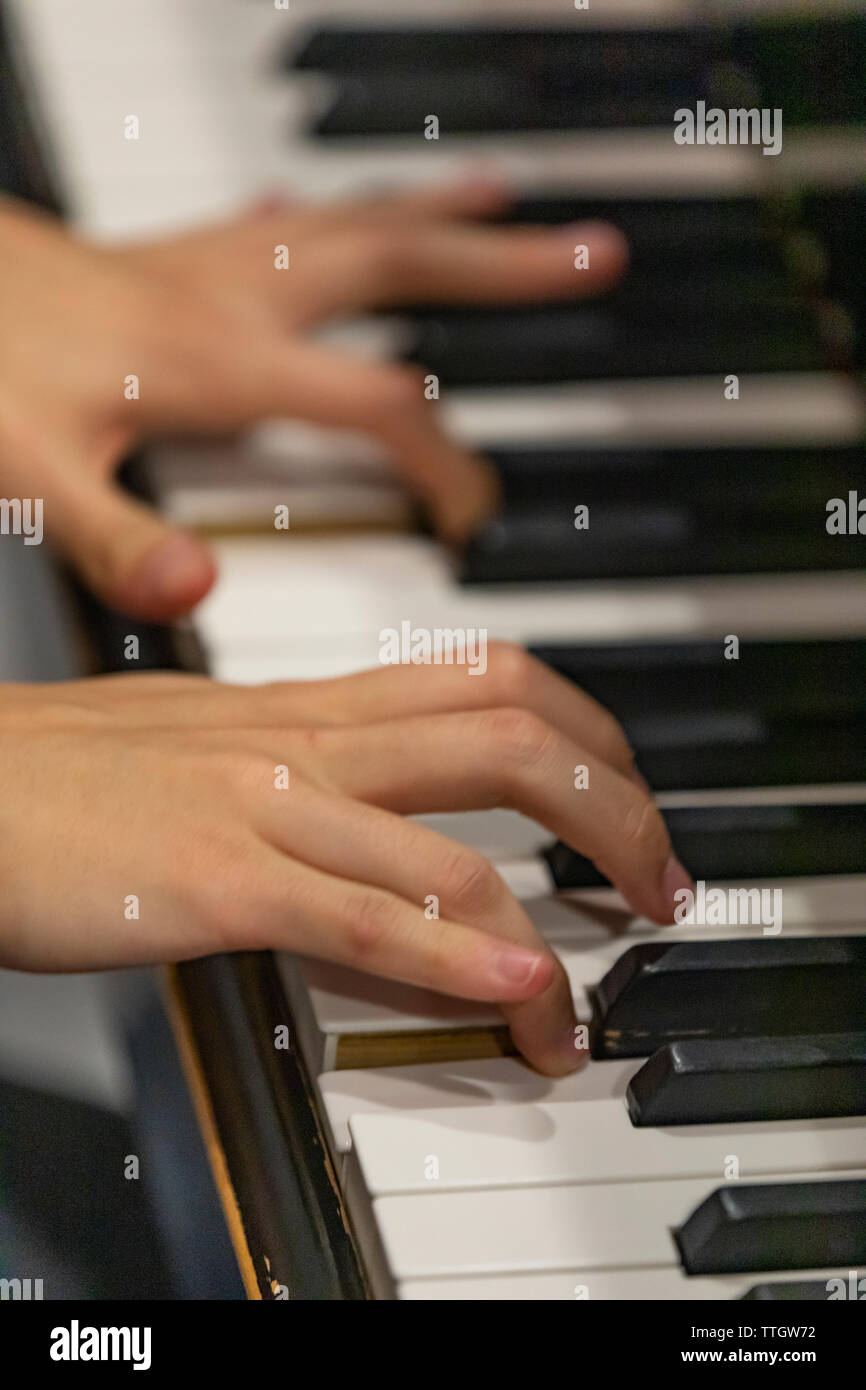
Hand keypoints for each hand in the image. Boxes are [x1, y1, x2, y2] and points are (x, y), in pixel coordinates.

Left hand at [0, 185, 625, 619]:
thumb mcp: (38, 478)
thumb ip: (121, 547)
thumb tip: (199, 599)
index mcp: (222, 362)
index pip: (381, 408)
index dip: (447, 464)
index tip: (474, 515)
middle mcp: (236, 297)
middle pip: (402, 265)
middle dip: (505, 266)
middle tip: (592, 255)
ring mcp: (211, 264)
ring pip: (354, 222)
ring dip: (436, 213)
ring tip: (507, 197)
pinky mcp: (178, 255)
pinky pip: (280, 217)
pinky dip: (326, 212)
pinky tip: (326, 205)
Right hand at [0, 644, 691, 1075]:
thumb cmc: (58, 776)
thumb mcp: (201, 753)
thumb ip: (297, 779)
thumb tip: (373, 827)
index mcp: (302, 709)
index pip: (483, 679)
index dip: (583, 725)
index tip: (623, 784)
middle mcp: (304, 743)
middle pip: (508, 740)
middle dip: (614, 806)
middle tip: (656, 874)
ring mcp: (265, 808)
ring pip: (455, 840)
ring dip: (553, 917)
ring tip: (587, 993)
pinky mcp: (217, 880)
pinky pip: (363, 917)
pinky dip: (455, 958)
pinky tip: (516, 990)